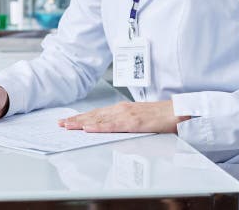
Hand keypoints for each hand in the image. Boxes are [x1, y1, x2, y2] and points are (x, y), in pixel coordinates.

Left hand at [58, 100, 189, 133]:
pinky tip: (88, 128)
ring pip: (99, 120)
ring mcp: (127, 115)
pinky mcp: (134, 123)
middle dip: (76, 120)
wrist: (178, 112)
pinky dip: (99, 127)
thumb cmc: (161, 116)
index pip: (97, 114)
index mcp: (122, 109)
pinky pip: (113, 126)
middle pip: (94, 116)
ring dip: (82, 122)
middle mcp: (121, 110)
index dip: (81, 117)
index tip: (67, 121)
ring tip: (68, 126)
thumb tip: (111, 129)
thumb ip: (124, 122)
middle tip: (60, 124)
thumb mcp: (138, 118)